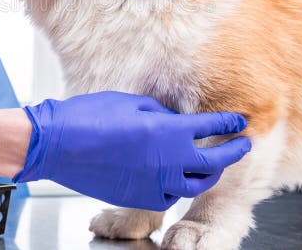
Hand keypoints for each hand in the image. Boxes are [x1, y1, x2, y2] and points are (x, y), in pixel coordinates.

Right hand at [13, 91, 250, 210]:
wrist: (59, 145)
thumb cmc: (90, 118)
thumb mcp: (132, 103)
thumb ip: (161, 114)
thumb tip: (176, 122)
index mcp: (168, 132)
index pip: (211, 128)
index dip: (228, 123)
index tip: (238, 121)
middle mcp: (169, 161)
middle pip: (215, 163)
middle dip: (233, 153)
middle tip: (242, 146)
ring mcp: (156, 184)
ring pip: (196, 185)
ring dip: (209, 174)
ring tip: (214, 167)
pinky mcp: (140, 198)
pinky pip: (170, 197)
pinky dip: (178, 187)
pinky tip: (176, 178)